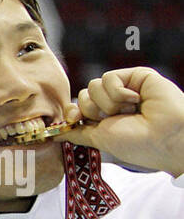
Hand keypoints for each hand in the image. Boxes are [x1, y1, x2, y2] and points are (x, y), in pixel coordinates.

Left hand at [57, 67, 183, 176]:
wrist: (164, 136)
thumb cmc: (136, 142)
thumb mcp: (99, 139)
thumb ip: (76, 133)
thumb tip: (54, 134)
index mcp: (105, 119)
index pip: (77, 107)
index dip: (73, 112)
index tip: (75, 120)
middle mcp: (113, 103)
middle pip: (83, 95)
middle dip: (92, 110)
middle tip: (113, 119)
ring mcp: (125, 89)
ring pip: (93, 86)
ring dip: (107, 103)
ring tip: (128, 111)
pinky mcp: (136, 76)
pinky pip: (109, 77)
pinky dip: (118, 92)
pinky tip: (135, 100)